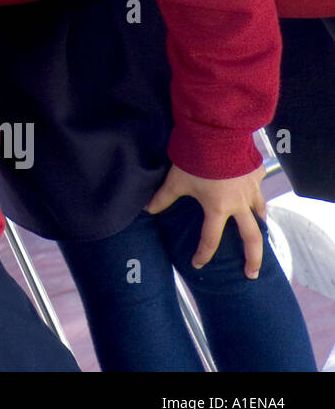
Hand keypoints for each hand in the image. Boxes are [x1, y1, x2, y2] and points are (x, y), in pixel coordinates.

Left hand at [145, 164, 267, 277]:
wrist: (217, 135)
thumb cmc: (195, 160)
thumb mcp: (176, 181)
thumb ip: (163, 198)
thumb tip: (147, 210)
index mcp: (218, 209)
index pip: (210, 239)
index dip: (203, 254)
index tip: (198, 264)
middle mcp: (239, 204)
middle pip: (251, 238)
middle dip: (252, 258)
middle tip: (251, 273)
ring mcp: (252, 189)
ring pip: (261, 212)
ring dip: (259, 225)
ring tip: (259, 233)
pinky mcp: (257, 173)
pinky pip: (260, 187)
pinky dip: (258, 192)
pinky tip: (255, 191)